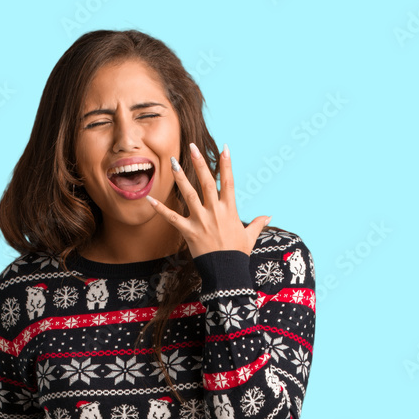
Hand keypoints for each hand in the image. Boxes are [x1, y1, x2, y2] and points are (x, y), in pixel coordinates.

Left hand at [146, 142, 269, 259]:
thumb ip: (258, 224)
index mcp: (230, 210)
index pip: (228, 182)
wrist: (227, 272)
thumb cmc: (238, 254)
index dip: (227, 164)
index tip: (224, 148)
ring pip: (189, 194)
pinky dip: (160, 209)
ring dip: (180, 177)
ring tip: (172, 162)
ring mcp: (201, 220)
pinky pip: (172, 218)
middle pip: (206, 182)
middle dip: (200, 163)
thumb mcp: (250, 237)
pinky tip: (150, 199)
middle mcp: (215, 212)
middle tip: (192, 147)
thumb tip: (269, 215)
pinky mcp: (189, 231)